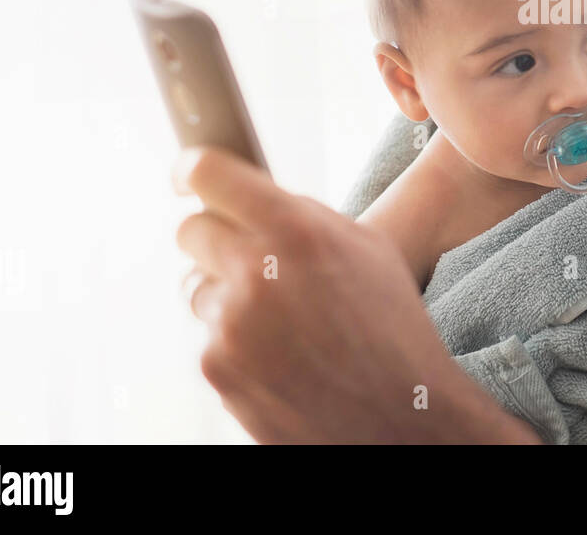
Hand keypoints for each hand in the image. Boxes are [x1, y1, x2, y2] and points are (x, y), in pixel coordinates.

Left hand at [172, 145, 540, 442]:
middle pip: (191, 230)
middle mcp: (255, 271)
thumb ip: (306, 217)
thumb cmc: (392, 328)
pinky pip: (206, 336)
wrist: (398, 416)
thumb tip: (256, 196)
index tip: (188, 175)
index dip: (192, 169)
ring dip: (225, 293)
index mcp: (296, 230)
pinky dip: (232, 341)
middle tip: (246, 254)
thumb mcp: (367, 249)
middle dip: (215, 236)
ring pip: (196, 286)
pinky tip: (277, 353)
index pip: (210, 173)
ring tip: (278, 319)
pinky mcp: (215, 368)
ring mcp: (229, 324)